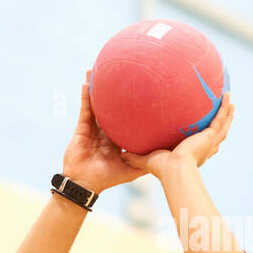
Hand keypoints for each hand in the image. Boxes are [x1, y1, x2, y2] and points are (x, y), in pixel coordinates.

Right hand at [60, 71, 143, 192]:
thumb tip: (170, 157)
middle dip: (116, 91)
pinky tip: (89, 82)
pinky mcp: (82, 127)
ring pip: (97, 103)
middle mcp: (106, 131)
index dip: (133, 107)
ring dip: (98, 86)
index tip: (142, 92)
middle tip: (124, 73)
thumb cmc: (108, 178)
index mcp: (118, 138)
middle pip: (112, 107)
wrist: (85, 184)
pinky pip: (85, 108)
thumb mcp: (133, 169)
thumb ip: (148, 161)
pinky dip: (87, 96)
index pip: (127, 120)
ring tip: (101, 68)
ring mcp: (93, 128)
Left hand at [122, 93, 233, 181]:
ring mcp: (209, 141)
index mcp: (194, 154)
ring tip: (230, 100)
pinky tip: (227, 95)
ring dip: (227, 112)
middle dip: (221, 124)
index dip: (208, 141)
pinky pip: (220, 118)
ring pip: (223, 124)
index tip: (208, 134)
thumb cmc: (163, 170)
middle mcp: (205, 148)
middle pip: (217, 134)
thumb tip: (121, 154)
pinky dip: (225, 107)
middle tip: (224, 113)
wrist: (175, 171)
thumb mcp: (147, 160)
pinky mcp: (210, 135)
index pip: (203, 146)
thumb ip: (136, 156)